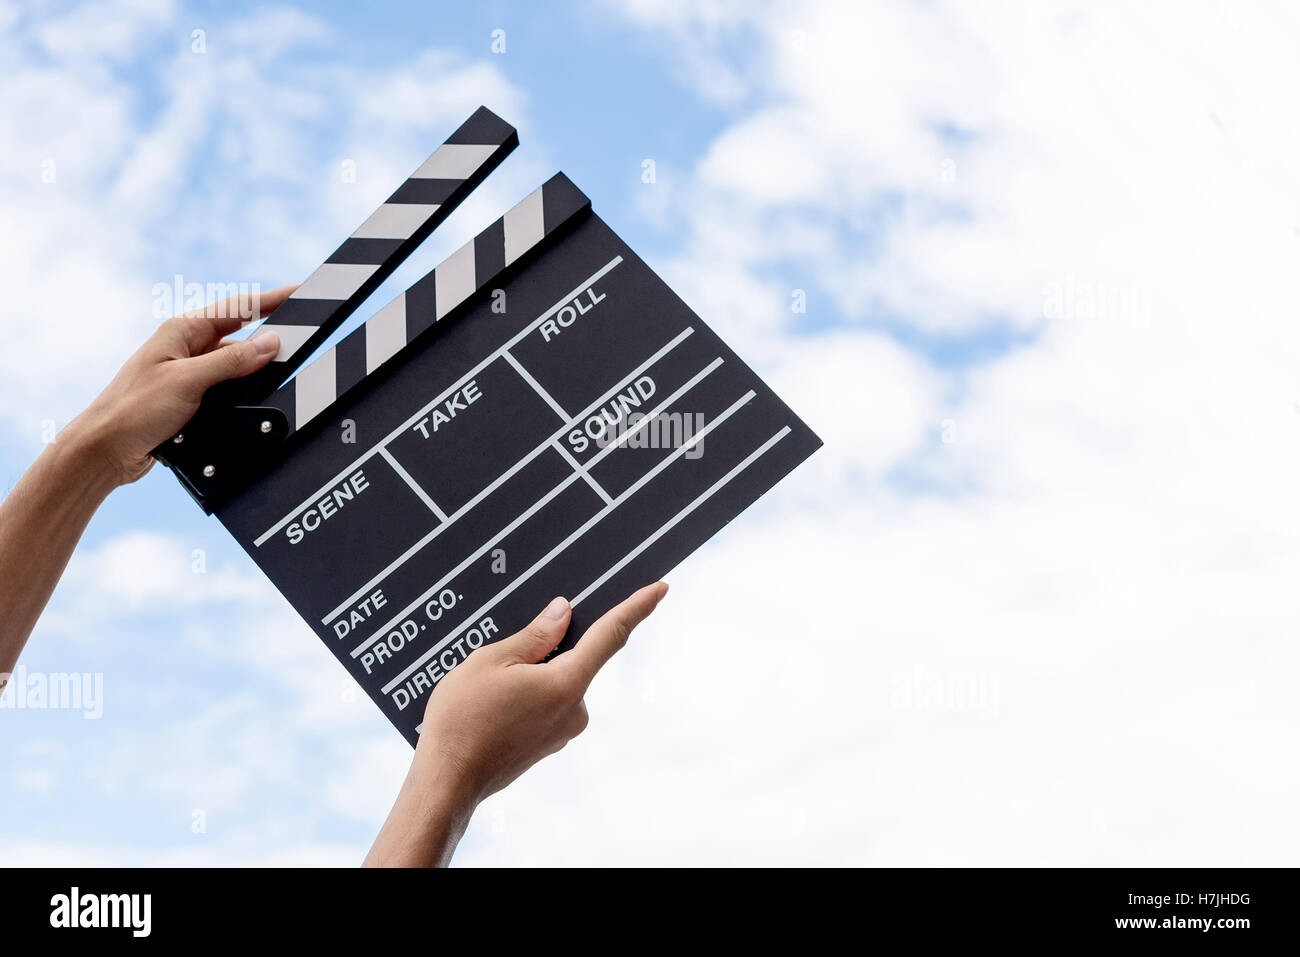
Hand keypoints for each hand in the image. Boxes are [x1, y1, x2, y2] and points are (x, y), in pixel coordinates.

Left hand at [64, 285, 294, 485]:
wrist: (104, 451)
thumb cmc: (133, 410)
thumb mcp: (187, 381)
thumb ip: (231, 362)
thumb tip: (270, 344)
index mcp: (181, 331)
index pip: (237, 308)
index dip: (271, 299)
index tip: (299, 293)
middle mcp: (186, 347)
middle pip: (240, 335)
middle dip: (269, 337)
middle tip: (301, 339)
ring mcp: (189, 372)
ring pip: (236, 364)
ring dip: (254, 370)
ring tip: (281, 372)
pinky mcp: (191, 397)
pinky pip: (228, 387)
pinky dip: (243, 391)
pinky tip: (255, 399)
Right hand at [365, 582, 668, 866]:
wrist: (446, 783)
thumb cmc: (463, 720)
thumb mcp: (491, 661)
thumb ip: (534, 635)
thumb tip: (562, 613)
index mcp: (567, 683)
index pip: (611, 635)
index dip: (637, 607)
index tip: (661, 588)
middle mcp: (574, 710)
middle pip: (576, 658)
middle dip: (549, 644)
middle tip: (507, 648)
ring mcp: (562, 732)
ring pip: (555, 682)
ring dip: (532, 672)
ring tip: (485, 682)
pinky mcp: (546, 745)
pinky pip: (545, 704)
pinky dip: (526, 693)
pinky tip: (492, 701)